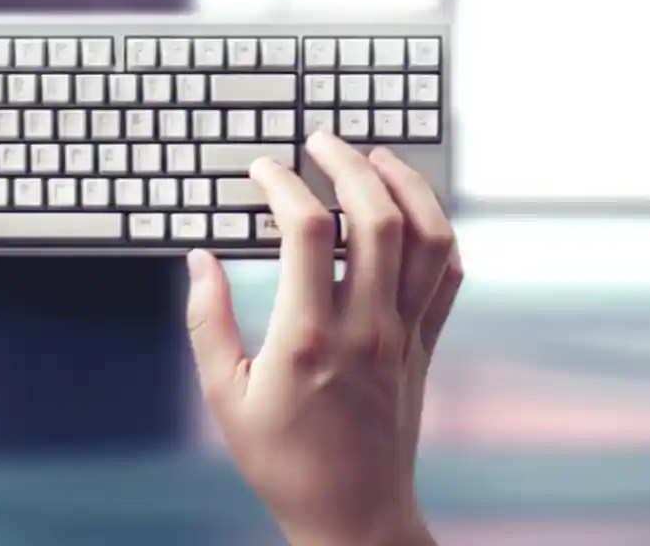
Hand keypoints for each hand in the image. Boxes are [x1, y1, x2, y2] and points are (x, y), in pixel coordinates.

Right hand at [186, 130, 462, 545]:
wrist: (352, 515)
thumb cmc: (283, 461)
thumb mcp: (222, 395)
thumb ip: (207, 320)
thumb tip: (200, 260)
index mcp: (308, 337)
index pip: (307, 232)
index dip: (283, 185)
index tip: (263, 171)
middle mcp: (365, 327)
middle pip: (377, 217)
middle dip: (349, 164)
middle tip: (321, 142)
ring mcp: (403, 335)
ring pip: (426, 237)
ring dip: (405, 186)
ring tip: (375, 158)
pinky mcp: (424, 345)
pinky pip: (448, 274)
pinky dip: (438, 231)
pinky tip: (412, 212)